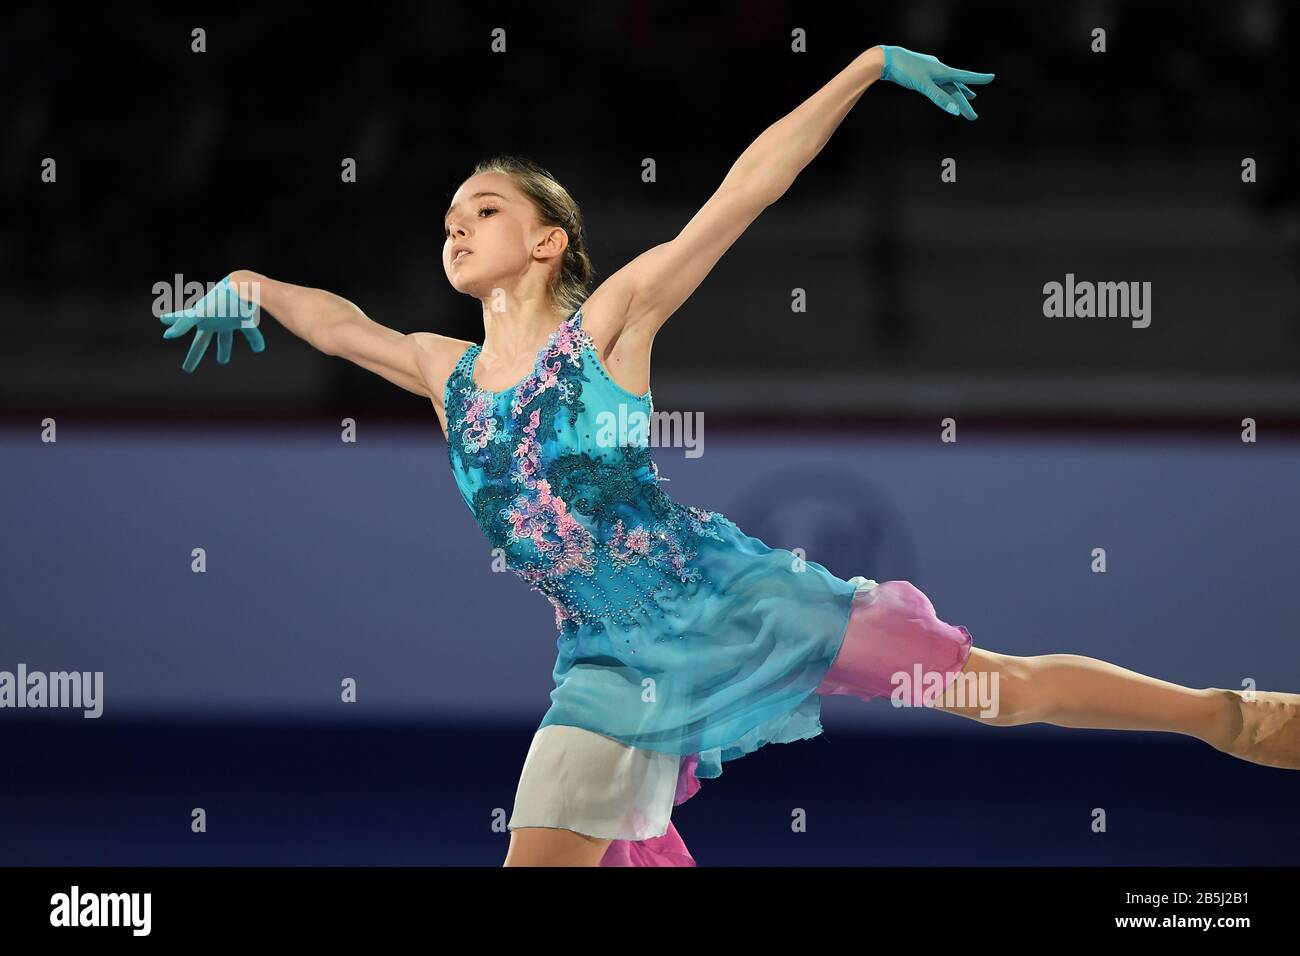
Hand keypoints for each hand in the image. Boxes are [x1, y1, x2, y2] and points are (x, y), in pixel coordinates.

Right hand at [160, 274, 266, 372]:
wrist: (242, 287)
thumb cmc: (221, 299)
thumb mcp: (200, 312)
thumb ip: (183, 322)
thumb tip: (167, 336)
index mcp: (202, 319)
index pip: (185, 326)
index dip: (176, 327)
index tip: (165, 330)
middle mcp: (214, 321)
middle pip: (202, 342)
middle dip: (195, 355)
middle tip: (187, 370)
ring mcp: (229, 320)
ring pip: (225, 338)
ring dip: (223, 349)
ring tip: (222, 361)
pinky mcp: (245, 319)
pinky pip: (250, 332)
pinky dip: (255, 340)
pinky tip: (259, 349)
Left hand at [878, 45, 994, 119]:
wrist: (887, 60)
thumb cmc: (905, 70)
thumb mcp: (923, 85)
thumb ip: (939, 97)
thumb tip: (955, 110)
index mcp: (943, 71)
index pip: (964, 77)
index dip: (978, 79)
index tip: (992, 77)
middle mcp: (939, 71)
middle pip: (956, 89)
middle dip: (964, 103)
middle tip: (973, 117)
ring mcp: (931, 73)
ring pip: (948, 86)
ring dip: (958, 94)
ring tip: (970, 97)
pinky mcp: (922, 76)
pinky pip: (938, 85)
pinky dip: (945, 90)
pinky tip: (947, 89)